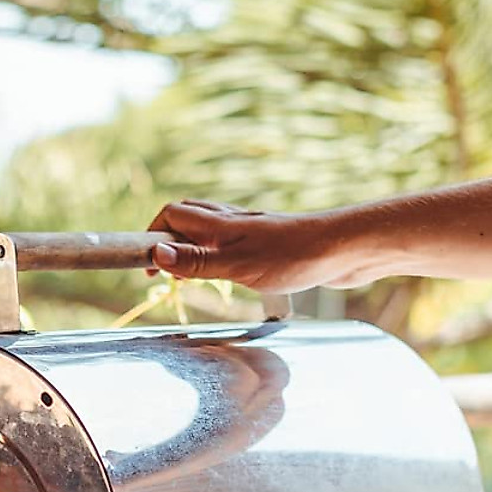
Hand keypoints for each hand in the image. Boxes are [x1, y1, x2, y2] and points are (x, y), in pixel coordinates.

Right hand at [146, 200, 376, 291]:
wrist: (345, 251)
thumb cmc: (294, 256)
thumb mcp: (237, 265)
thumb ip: (197, 262)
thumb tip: (156, 254)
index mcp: (220, 224)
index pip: (172, 215)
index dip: (153, 235)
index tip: (146, 265)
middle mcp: (232, 223)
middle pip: (188, 218)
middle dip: (168, 239)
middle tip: (162, 272)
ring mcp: (251, 232)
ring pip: (210, 230)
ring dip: (192, 247)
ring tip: (187, 275)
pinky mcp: (268, 246)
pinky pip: (231, 244)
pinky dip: (217, 255)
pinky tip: (226, 273)